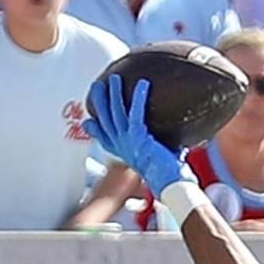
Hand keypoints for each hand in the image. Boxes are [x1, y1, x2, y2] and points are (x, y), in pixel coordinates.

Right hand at [82, 76, 184, 195]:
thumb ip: (156, 147)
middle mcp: (121, 146)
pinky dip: (140, 96)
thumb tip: (175, 141)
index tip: (88, 119)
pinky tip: (144, 84)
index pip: (103, 138)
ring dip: (115, 93)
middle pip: (104, 119)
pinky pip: (136, 112)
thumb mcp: (155, 158)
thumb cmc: (167, 175)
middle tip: (98, 86)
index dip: (94, 128)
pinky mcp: (139, 136)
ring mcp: (128, 141)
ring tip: (115, 79)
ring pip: (115, 111)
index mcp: (122, 153)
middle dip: (100, 100)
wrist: (171, 184)